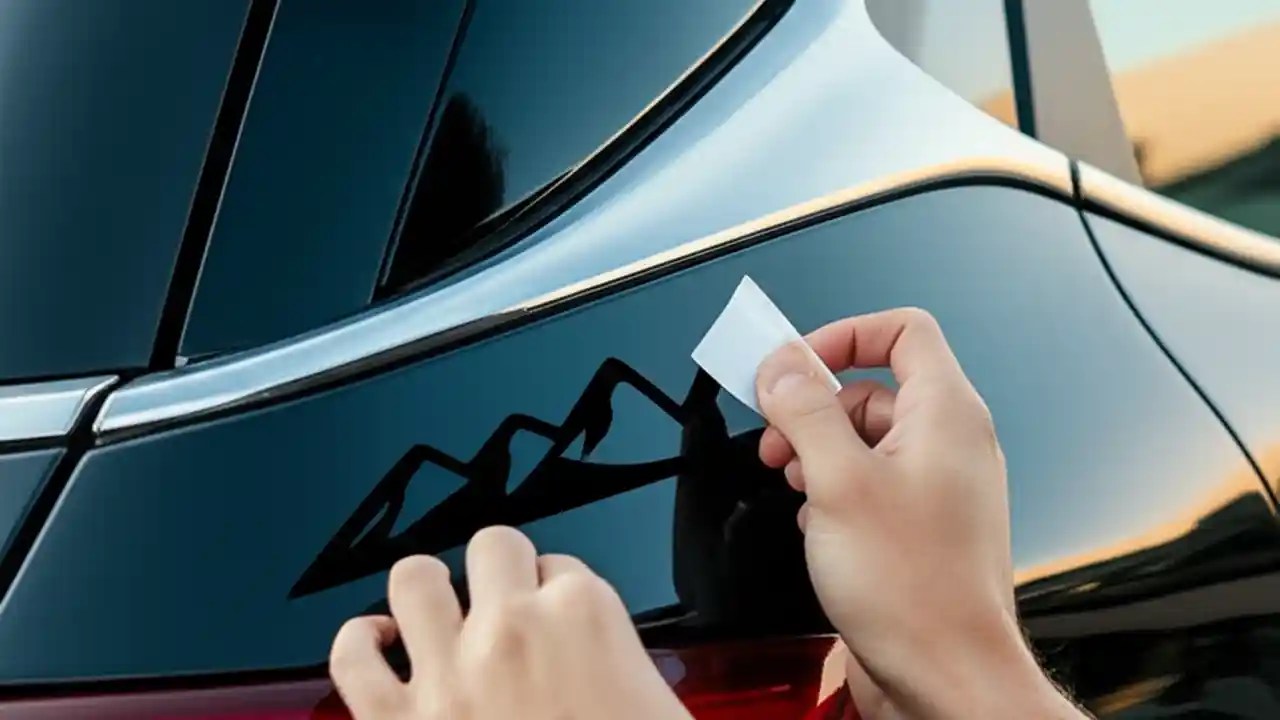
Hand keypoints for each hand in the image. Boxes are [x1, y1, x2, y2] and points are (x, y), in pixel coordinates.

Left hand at [330, 527, 690, 719]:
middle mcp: (510, 629)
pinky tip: (379, 647)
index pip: (562, 565)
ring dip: (429, 592)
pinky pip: (352, 658)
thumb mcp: (661, 711)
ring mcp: (446, 671)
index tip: (557, 621)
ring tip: (439, 612)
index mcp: (583, 618)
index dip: (558, 593)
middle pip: (493, 547)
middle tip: (507, 606)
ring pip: (414, 579)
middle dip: (499, 572)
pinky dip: (359, 644)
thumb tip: (605, 670)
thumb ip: (626, 669)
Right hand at [755, 308, 1082, 719]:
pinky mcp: (919, 527)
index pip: (902, 331)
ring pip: (863, 440)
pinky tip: (815, 525)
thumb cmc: (916, 593)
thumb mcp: (839, 483)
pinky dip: (833, 492)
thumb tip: (781, 363)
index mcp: (945, 414)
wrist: (948, 678)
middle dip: (813, 408)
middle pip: (870, 389)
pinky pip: (868, 484)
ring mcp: (936, 487)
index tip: (795, 364)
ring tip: (794, 487)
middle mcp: (948, 444)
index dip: (843, 336)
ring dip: (817, 454)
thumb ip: (805, 411)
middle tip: (776, 439)